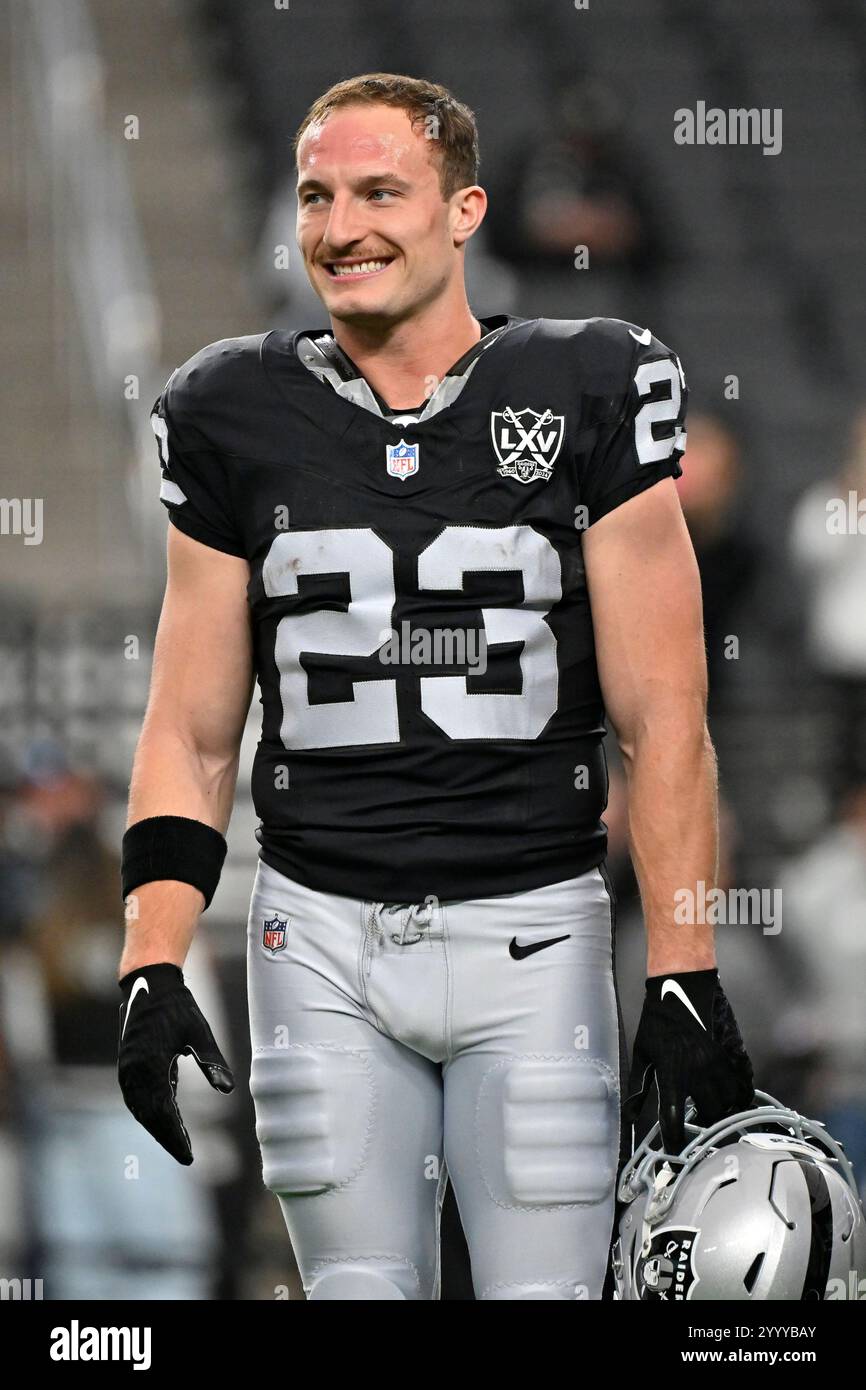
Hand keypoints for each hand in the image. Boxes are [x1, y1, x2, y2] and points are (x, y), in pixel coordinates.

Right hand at [118, 962, 233, 1163]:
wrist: (150, 982)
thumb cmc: (177, 1006)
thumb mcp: (199, 1032)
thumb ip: (212, 1062)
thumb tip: (228, 1089)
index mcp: (150, 1066)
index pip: (163, 1113)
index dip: (175, 1137)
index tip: (189, 1156)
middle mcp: (133, 1071)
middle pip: (149, 1116)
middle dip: (166, 1136)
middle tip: (185, 1154)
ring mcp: (127, 1067)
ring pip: (141, 1107)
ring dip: (157, 1125)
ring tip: (177, 1139)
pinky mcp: (127, 1062)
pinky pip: (137, 1094)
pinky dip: (151, 1108)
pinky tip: (167, 1113)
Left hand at [623, 968, 754, 1154]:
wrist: (682, 985)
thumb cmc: (658, 1019)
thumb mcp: (642, 1053)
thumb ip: (638, 1086)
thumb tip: (630, 1115)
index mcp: (672, 1073)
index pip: (674, 1118)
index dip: (675, 1141)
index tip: (674, 1153)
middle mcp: (698, 1072)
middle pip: (709, 1115)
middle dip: (703, 1127)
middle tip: (696, 1129)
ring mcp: (718, 1062)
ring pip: (729, 1101)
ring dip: (721, 1111)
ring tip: (712, 1112)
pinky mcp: (732, 1052)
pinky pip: (743, 1083)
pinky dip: (738, 1094)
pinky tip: (730, 1096)